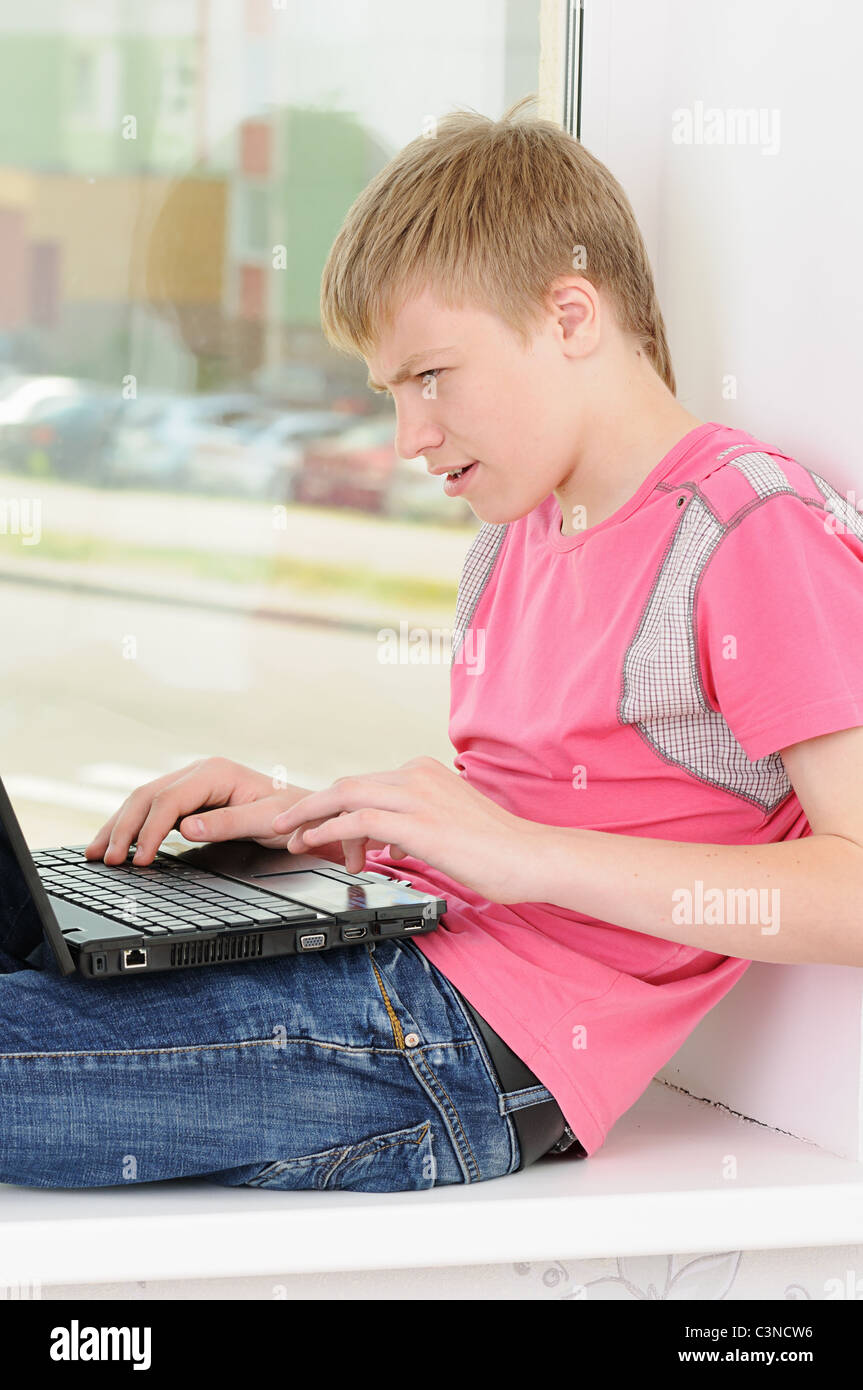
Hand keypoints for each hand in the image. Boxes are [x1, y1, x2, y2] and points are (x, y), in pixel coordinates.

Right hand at [84, 756, 391, 867]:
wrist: (310, 813)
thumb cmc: (293, 817)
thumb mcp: (265, 822)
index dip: (151, 831)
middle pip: (148, 796)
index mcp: (216, 773)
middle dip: (124, 828)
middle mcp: (200, 772)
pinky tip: (117, 841)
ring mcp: (193, 782)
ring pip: (144, 800)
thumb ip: (226, 824)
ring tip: (98, 852)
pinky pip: (153, 808)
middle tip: (108, 859)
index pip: (170, 801)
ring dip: (120, 826)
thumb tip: (185, 828)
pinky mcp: (190, 797)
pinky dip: (132, 826)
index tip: (140, 858)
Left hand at [270, 756, 544, 903]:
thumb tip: (386, 842)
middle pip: (346, 785)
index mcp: (423, 773)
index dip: (334, 809)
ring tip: (288, 838)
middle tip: (284, 826)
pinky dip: (328, 830)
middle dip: (308, 806)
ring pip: (345, 796)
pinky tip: (312, 842)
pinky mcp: (417, 822)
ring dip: (309, 817)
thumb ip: (411, 828)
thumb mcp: (445, 829)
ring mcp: (416, 796)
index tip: (317, 829)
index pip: (365, 785)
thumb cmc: (497, 850)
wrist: (531, 857)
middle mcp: (416, 776)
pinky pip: (358, 820)